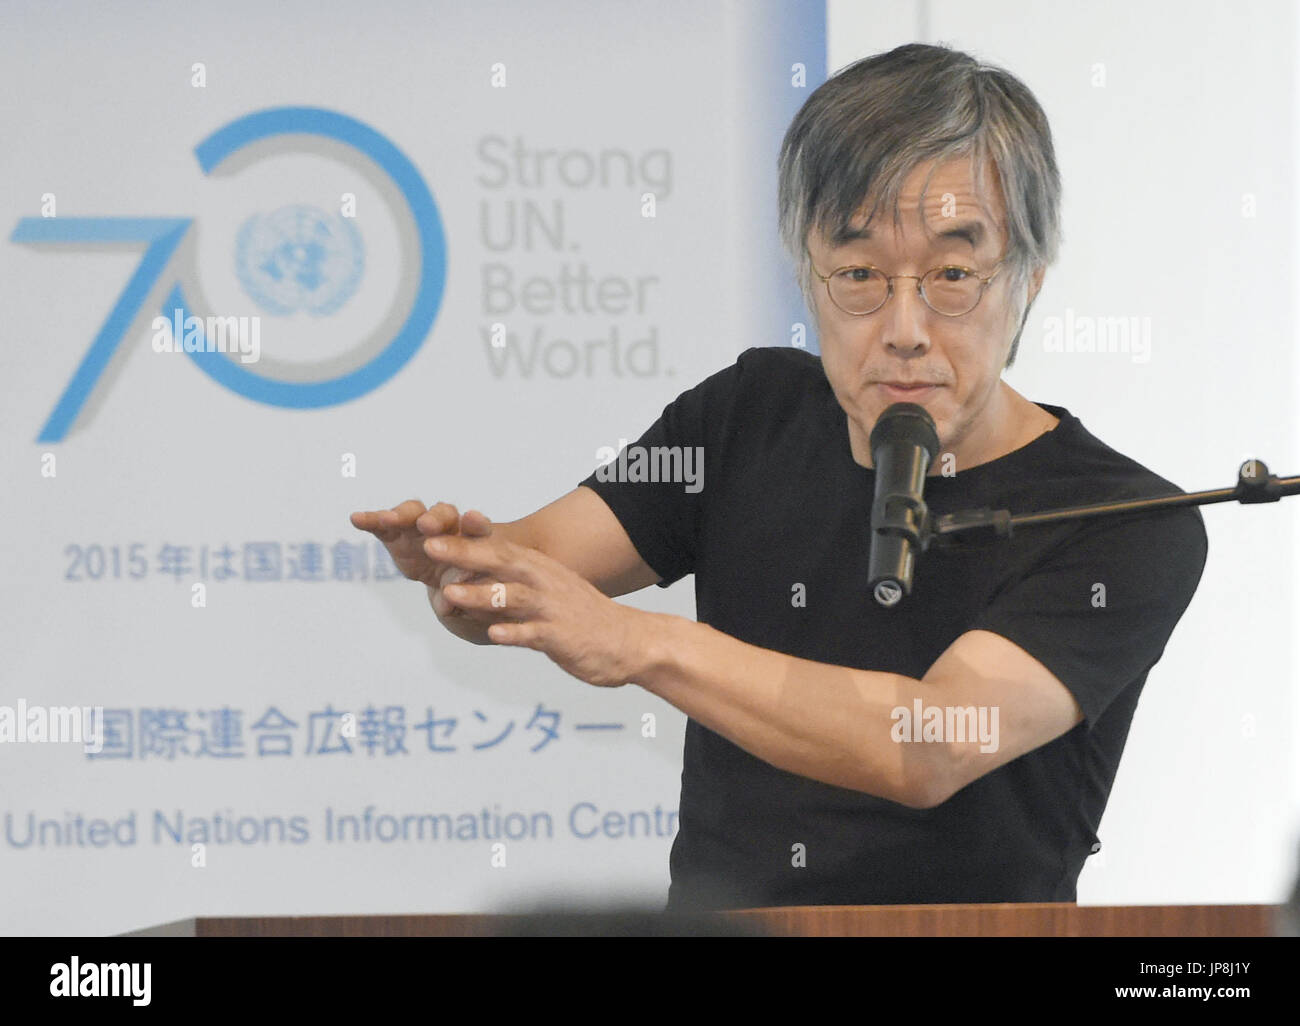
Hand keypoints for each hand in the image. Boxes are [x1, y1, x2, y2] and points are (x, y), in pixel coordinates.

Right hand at [350, 501, 506, 643]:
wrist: (451, 587)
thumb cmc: (465, 586)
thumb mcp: (466, 595)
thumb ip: (460, 596)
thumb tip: (449, 605)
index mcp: (472, 540)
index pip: (476, 527)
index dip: (474, 522)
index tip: (472, 518)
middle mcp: (447, 527)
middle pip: (443, 514)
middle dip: (435, 519)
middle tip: (426, 525)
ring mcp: (419, 527)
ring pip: (412, 513)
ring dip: (401, 515)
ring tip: (386, 519)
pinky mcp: (395, 533)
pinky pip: (382, 524)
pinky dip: (371, 520)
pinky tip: (357, 519)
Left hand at [426, 526, 648, 687]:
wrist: (629, 642)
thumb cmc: (579, 620)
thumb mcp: (543, 597)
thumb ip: (503, 595)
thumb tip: (461, 594)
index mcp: (539, 570)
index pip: (496, 550)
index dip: (463, 542)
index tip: (430, 533)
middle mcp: (545, 583)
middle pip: (500, 563)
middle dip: (464, 555)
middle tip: (430, 546)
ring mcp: (553, 609)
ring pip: (513, 597)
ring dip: (480, 595)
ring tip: (449, 594)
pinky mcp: (562, 637)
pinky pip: (535, 634)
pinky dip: (514, 633)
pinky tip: (493, 635)